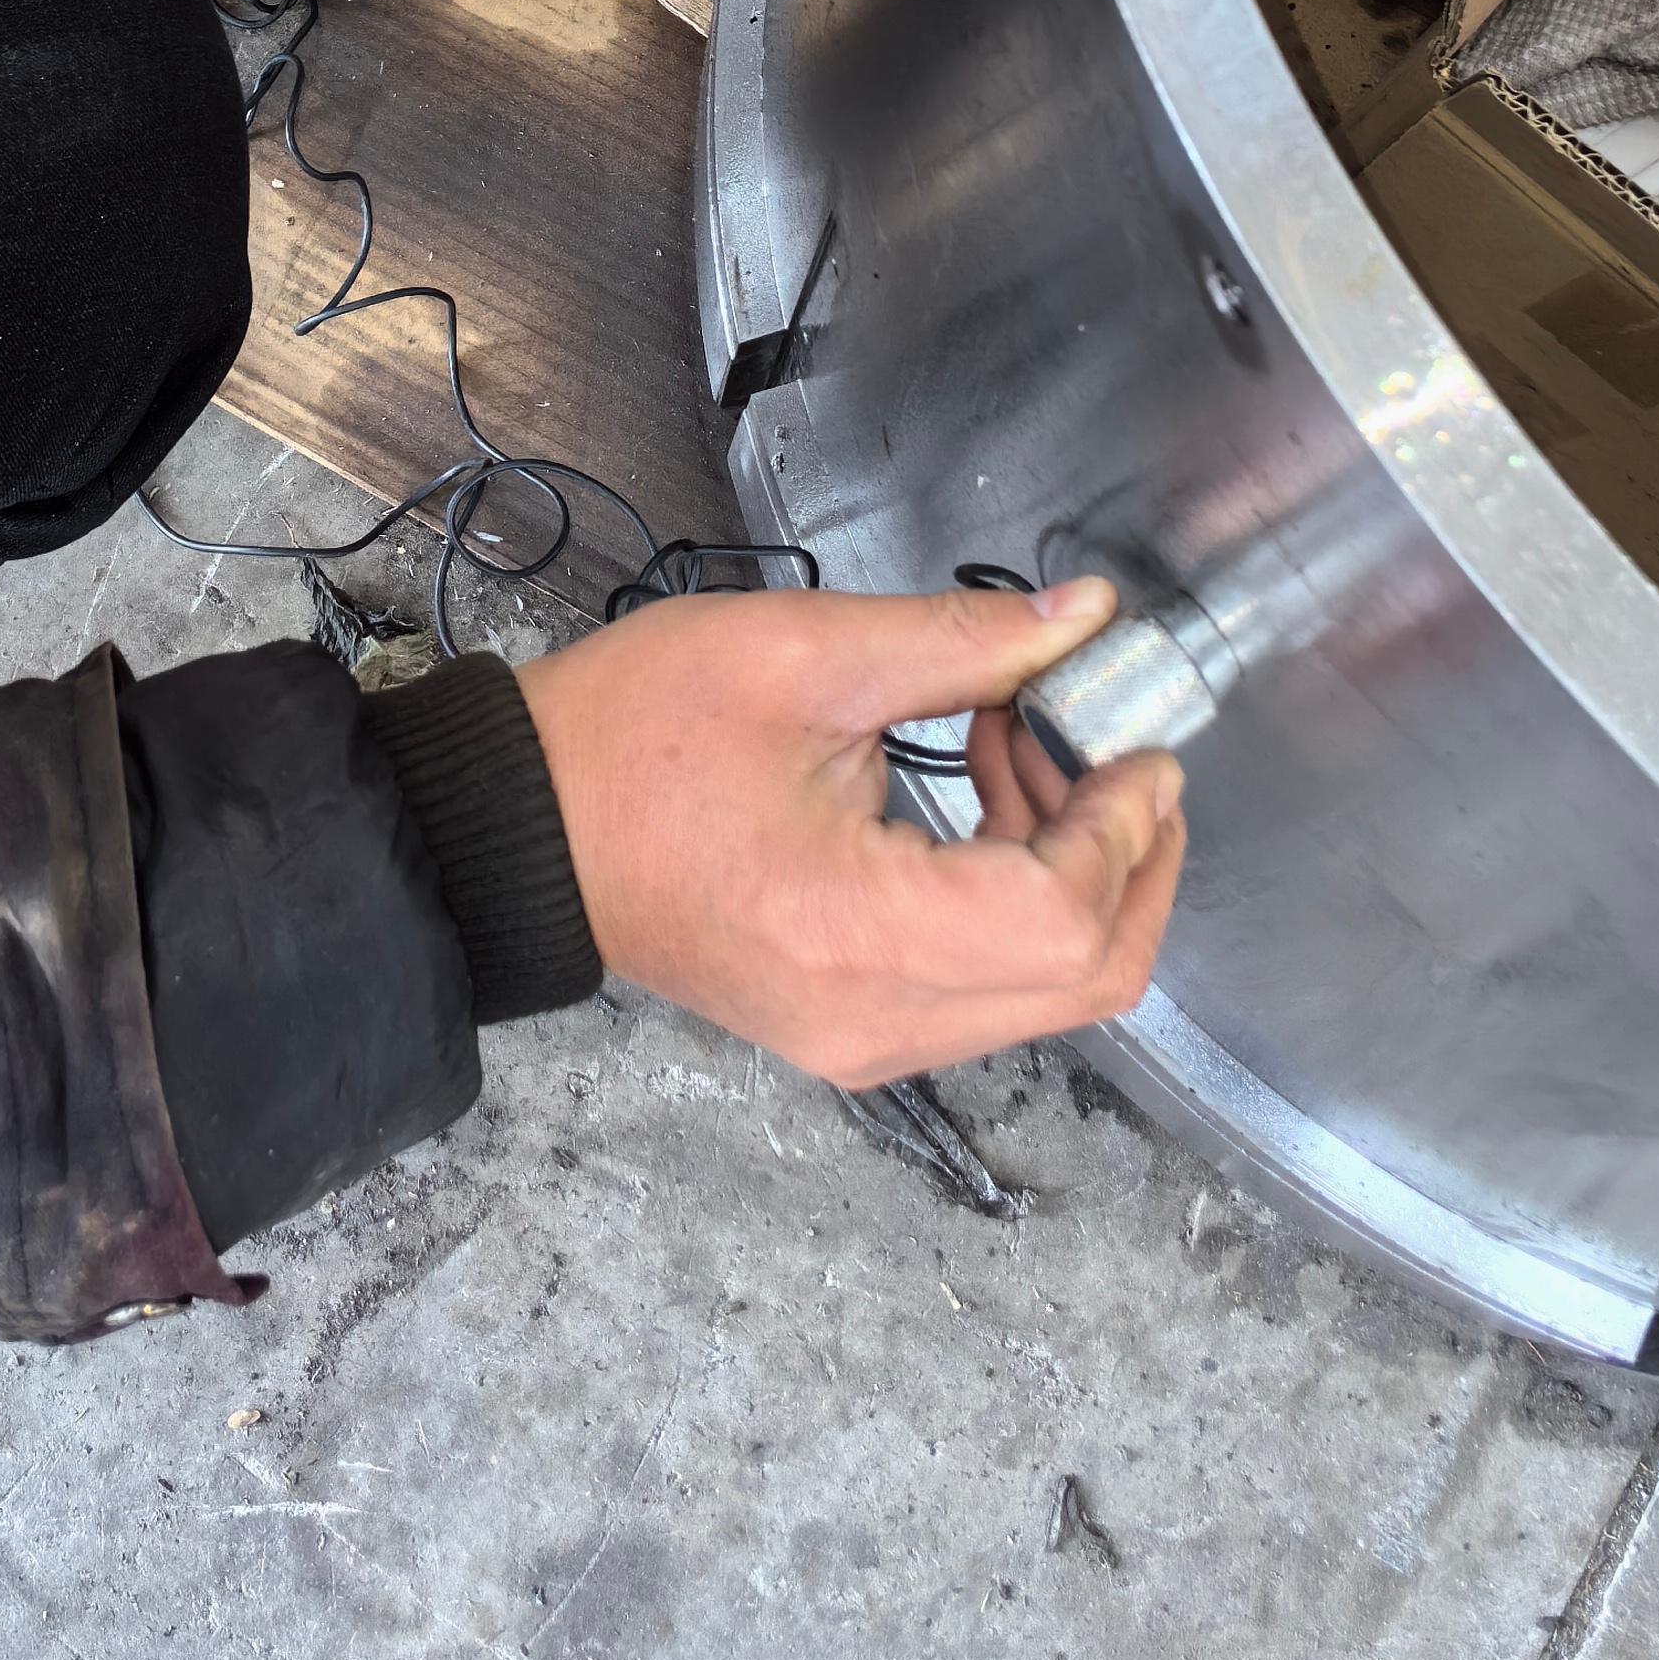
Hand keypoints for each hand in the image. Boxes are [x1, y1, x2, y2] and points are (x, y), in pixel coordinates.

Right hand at [513, 575, 1184, 1089]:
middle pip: (1086, 980)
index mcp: (855, 930)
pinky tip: (980, 797)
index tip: (1135, 736)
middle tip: (1111, 745)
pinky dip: (1020, 901)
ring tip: (1019, 745)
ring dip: (1075, 873)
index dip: (1124, 825)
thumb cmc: (635, 736)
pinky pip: (988, 988)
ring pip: (1048, 992)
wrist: (523, 824)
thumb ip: (960, 642)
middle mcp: (873, 1019)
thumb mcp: (803, 656)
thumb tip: (1085, 619)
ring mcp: (863, 1040)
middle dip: (1130, 858)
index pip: (1062, 918)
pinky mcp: (853, 1029)